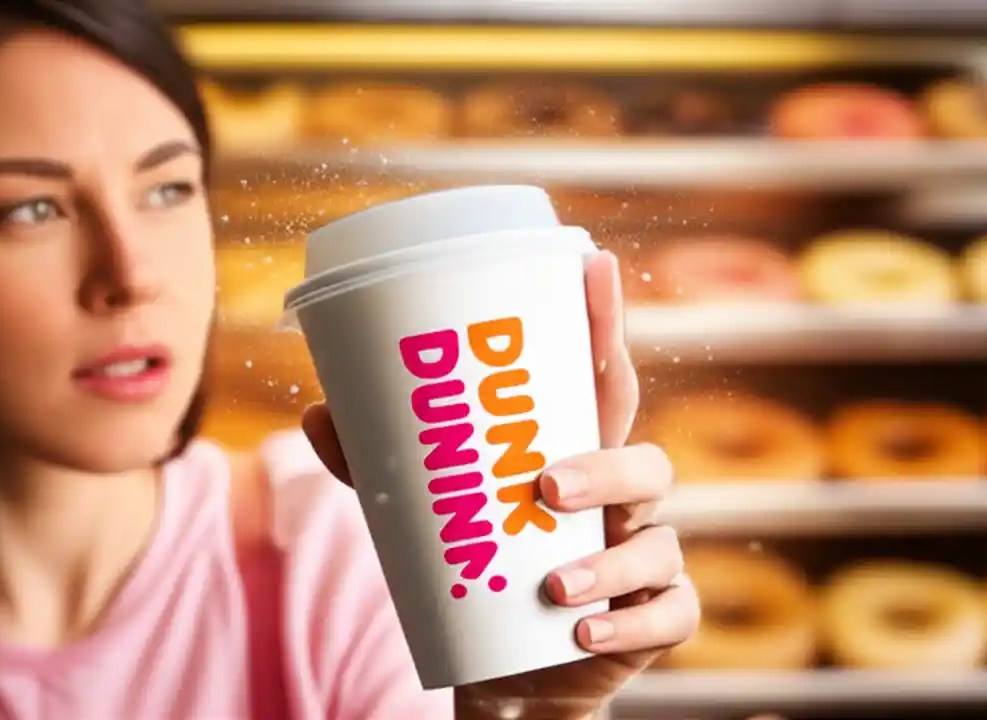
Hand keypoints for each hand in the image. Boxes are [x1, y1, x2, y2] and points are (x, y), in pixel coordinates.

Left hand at [303, 251, 697, 718]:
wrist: (512, 672)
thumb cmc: (481, 571)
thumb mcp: (426, 518)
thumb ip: (379, 468)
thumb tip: (318, 409)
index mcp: (579, 457)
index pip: (602, 383)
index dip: (605, 325)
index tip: (595, 264)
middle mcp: (623, 503)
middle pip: (646, 462)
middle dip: (607, 467)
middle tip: (545, 485)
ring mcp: (647, 561)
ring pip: (658, 544)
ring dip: (609, 563)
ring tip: (553, 589)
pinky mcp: (656, 622)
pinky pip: (668, 617)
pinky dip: (628, 629)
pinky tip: (583, 634)